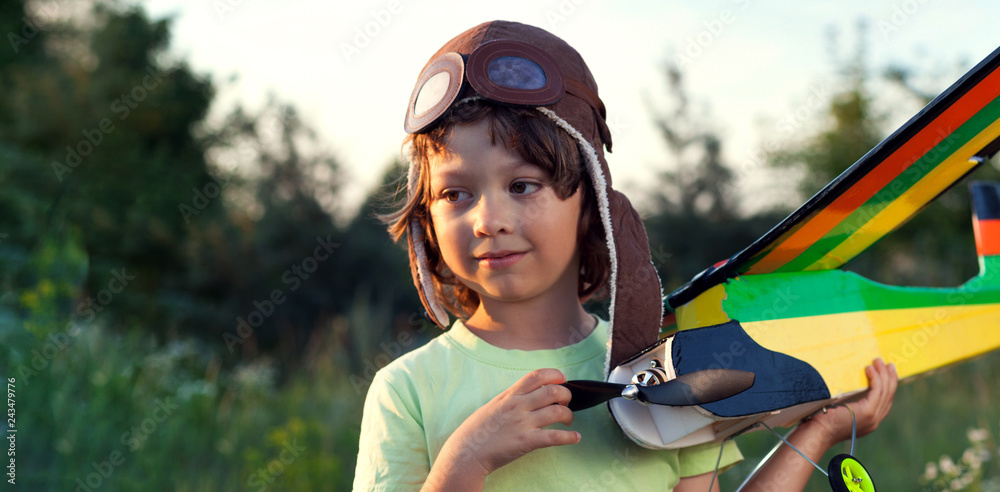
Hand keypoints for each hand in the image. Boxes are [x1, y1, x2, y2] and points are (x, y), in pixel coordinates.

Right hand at [429, 369, 579, 486]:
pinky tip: (575, 437)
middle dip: (566, 395)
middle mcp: (518, 406)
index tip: (562, 379)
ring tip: (568, 421)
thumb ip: (511, 399)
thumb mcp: (493, 405)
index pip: (537, 376)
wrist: (467, 452)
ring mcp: (523, 423)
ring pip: (558, 411)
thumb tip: (528, 395)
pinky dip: (569, 437)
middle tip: (566, 403)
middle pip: (553, 391)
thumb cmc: (478, 430)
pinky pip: (555, 437)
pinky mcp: (527, 442)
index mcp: (510, 395)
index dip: (554, 374)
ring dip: (569, 415)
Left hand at [803, 358, 898, 446]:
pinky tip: (869, 368)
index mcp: (869, 421)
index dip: (887, 386)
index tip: (886, 372)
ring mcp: (872, 417)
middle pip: (888, 396)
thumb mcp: (840, 410)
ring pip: (885, 392)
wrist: (817, 432)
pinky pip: (877, 391)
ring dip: (883, 374)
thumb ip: (849, 403)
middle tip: (887, 364)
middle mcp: (874, 421)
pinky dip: (875, 378)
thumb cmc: (822, 420)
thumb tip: (848, 387)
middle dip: (890, 378)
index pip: (884, 402)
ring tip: (878, 361)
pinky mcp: (867, 412)